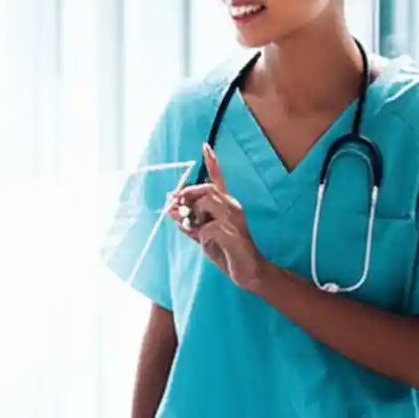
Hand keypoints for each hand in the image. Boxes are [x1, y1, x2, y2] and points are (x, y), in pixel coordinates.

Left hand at [168, 143, 268, 291]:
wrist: (248, 271)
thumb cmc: (226, 251)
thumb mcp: (202, 235)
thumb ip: (188, 222)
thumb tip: (170, 211)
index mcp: (226, 205)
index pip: (218, 179)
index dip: (212, 162)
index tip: (205, 146)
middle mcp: (232, 207)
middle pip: (206, 189)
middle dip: (187, 195)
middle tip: (176, 207)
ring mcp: (234, 219)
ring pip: (206, 203)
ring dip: (194, 216)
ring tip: (196, 231)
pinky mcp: (232, 233)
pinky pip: (208, 227)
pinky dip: (200, 235)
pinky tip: (206, 243)